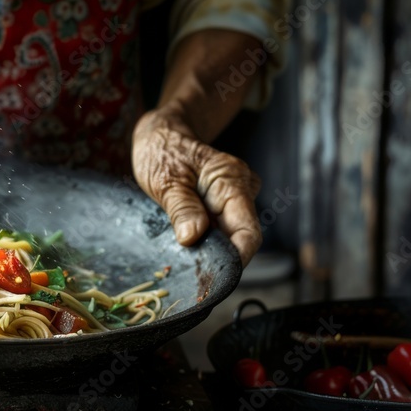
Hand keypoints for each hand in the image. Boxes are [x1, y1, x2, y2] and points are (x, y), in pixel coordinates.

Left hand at [132, 110, 261, 265]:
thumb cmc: (162, 151)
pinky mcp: (223, 204)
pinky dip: (204, 238)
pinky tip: (186, 237)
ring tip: (181, 246)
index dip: (237, 259)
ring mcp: (234, 197)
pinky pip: (219, 229)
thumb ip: (181, 208)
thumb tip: (193, 238)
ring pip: (228, 235)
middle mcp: (241, 189)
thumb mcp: (164, 180)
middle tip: (189, 266)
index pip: (248, 232)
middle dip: (217, 255)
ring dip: (208, 247)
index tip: (215, 276)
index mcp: (231, 181)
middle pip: (239, 237)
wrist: (161, 133)